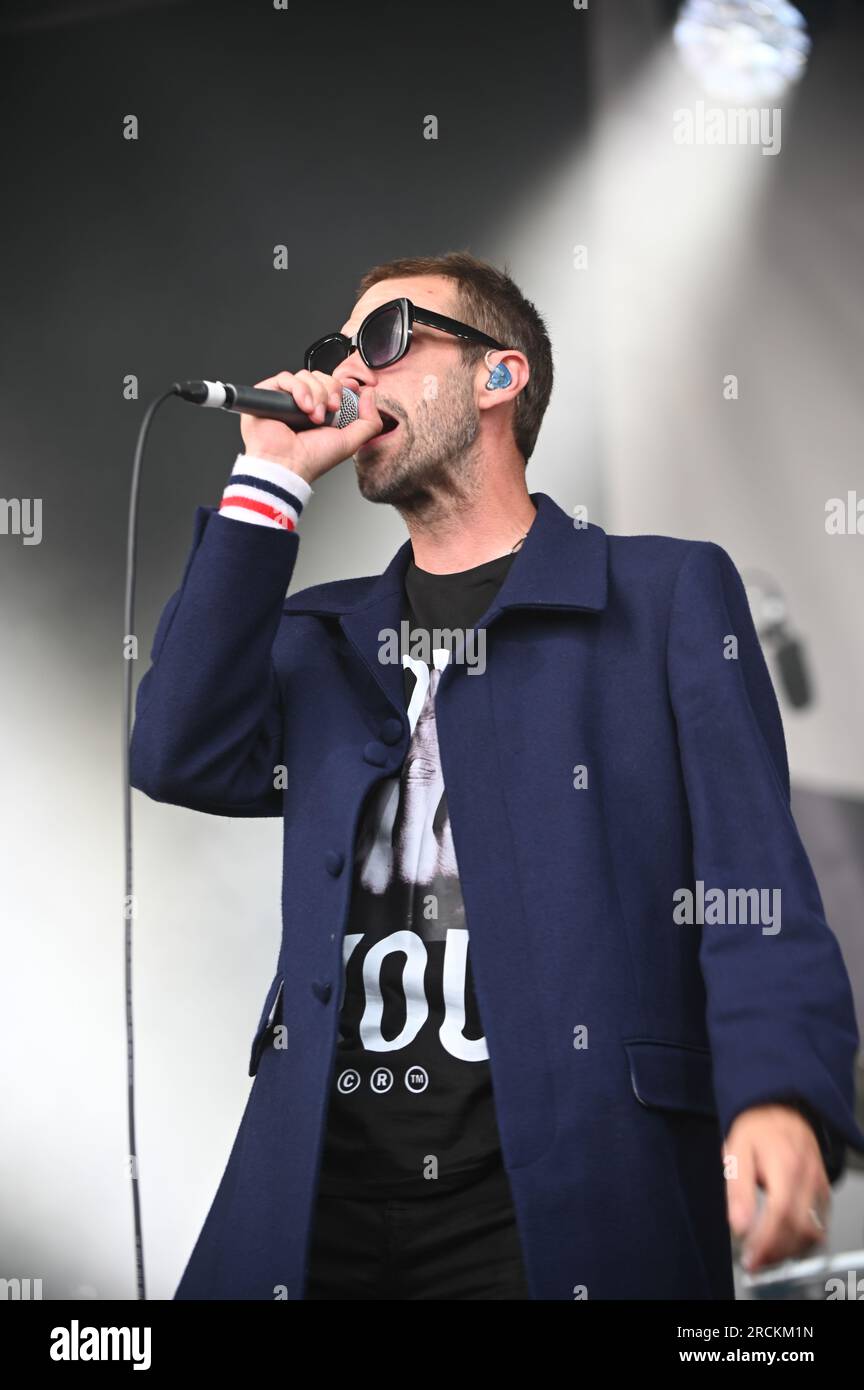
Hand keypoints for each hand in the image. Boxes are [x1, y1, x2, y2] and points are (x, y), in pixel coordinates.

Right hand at [239, 369, 383, 483]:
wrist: (287, 465)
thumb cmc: (312, 459)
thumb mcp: (351, 442)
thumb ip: (369, 421)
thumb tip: (371, 394)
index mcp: (322, 412)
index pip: (333, 385)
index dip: (344, 384)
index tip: (353, 388)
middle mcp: (304, 404)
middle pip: (322, 377)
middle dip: (331, 391)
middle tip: (330, 411)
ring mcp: (285, 399)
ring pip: (306, 375)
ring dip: (316, 394)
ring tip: (313, 415)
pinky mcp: (268, 394)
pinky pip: (286, 378)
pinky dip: (299, 389)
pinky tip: (302, 407)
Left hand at [723, 1104, 830, 1272]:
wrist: (781, 1107)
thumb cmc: (757, 1128)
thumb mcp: (736, 1150)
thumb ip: (737, 1189)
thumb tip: (738, 1225)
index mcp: (784, 1164)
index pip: (781, 1213)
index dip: (767, 1241)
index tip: (750, 1257)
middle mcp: (806, 1176)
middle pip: (799, 1228)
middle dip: (776, 1252)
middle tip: (754, 1262)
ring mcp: (818, 1184)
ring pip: (813, 1231)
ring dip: (790, 1251)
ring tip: (766, 1255)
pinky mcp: (823, 1189)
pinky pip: (820, 1224)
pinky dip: (803, 1241)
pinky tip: (784, 1243)